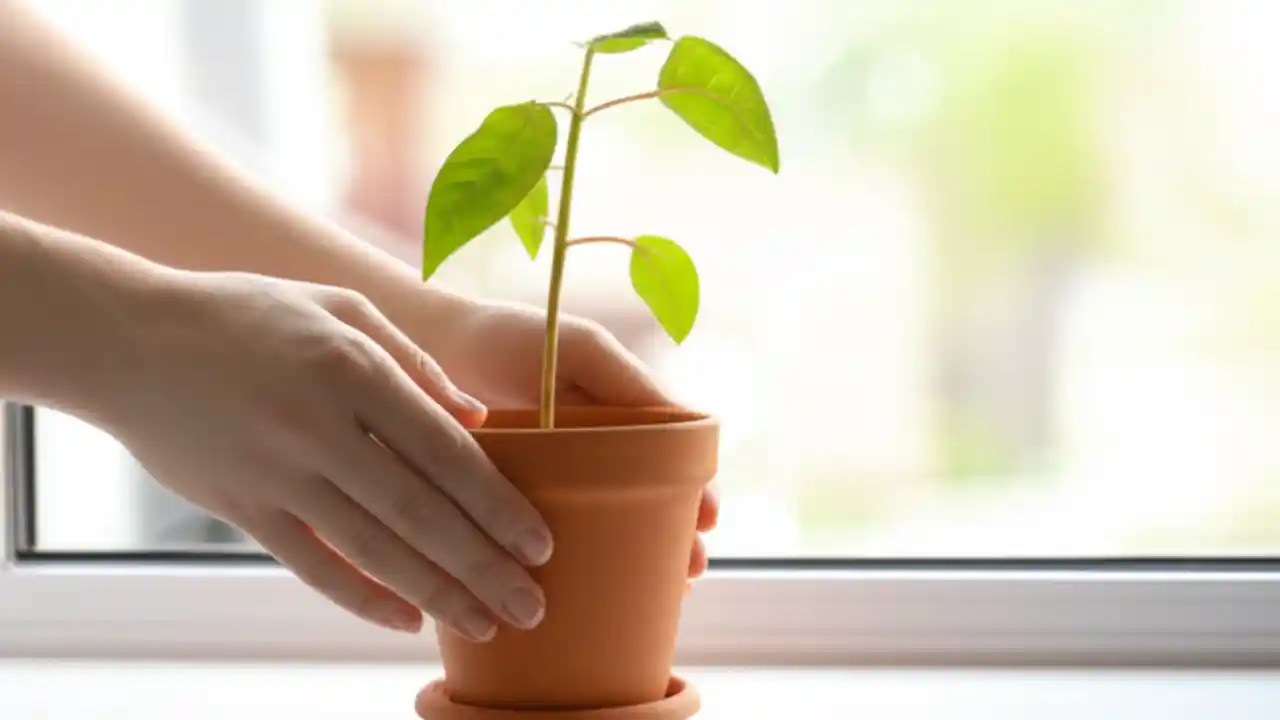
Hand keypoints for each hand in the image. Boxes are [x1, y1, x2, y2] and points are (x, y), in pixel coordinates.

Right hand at [98, 272, 553, 640]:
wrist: (128, 339)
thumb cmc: (248, 315)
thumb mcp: (339, 308)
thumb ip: (414, 363)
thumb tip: (475, 418)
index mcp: (354, 367)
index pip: (445, 451)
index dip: (497, 505)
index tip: (539, 543)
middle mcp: (319, 425)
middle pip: (419, 512)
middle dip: (483, 566)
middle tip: (531, 605)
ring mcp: (276, 472)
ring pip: (373, 548)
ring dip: (437, 593)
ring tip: (485, 623)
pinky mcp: (240, 507)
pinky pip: (312, 565)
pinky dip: (362, 598)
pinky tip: (408, 620)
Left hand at [410, 298, 718, 578]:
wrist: (432, 347)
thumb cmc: (513, 338)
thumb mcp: (584, 353)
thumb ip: (632, 383)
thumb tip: (691, 423)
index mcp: (617, 413)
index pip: (673, 460)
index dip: (696, 490)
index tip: (706, 521)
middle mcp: (593, 449)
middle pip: (650, 501)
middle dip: (675, 536)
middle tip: (690, 569)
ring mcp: (557, 476)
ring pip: (610, 526)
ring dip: (639, 556)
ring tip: (658, 589)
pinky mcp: (516, 499)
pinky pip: (557, 536)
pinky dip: (581, 561)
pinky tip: (590, 591)